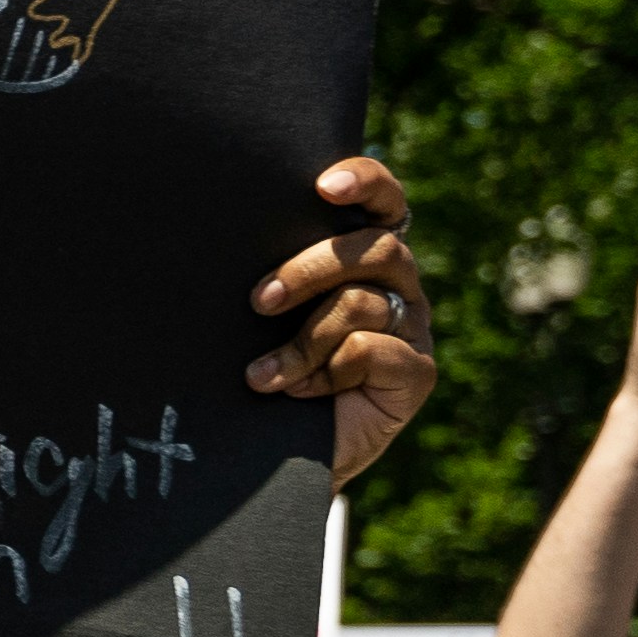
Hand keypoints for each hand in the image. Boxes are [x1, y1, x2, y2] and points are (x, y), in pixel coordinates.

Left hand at [248, 155, 438, 485]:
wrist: (282, 453)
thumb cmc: (268, 367)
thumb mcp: (266, 314)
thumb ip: (272, 271)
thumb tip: (221, 232)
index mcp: (367, 254)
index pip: (384, 200)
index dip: (365, 183)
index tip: (323, 186)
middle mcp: (398, 283)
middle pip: (375, 248)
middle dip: (307, 270)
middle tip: (258, 301)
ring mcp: (413, 327)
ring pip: (362, 303)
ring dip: (302, 340)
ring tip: (260, 376)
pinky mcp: (417, 373)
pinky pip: (372, 351)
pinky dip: (326, 373)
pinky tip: (299, 394)